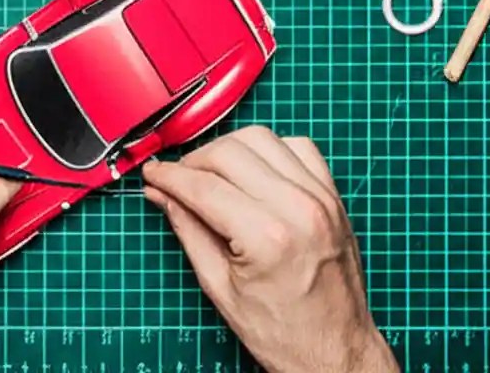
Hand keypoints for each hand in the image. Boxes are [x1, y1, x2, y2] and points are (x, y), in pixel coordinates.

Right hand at [142, 127, 395, 372]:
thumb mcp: (220, 287)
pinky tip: (253, 172)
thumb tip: (162, 196)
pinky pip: (298, 147)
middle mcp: (299, 208)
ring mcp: (320, 198)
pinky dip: (269, 151)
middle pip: (230, 152)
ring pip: (262, 138)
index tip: (153, 175)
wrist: (336, 351)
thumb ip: (188, 231)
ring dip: (229, 150)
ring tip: (212, 176)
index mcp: (268, 237)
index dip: (170, 177)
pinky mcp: (333, 196)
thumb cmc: (283, 332)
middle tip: (177, 180)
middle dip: (194, 161)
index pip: (204, 186)